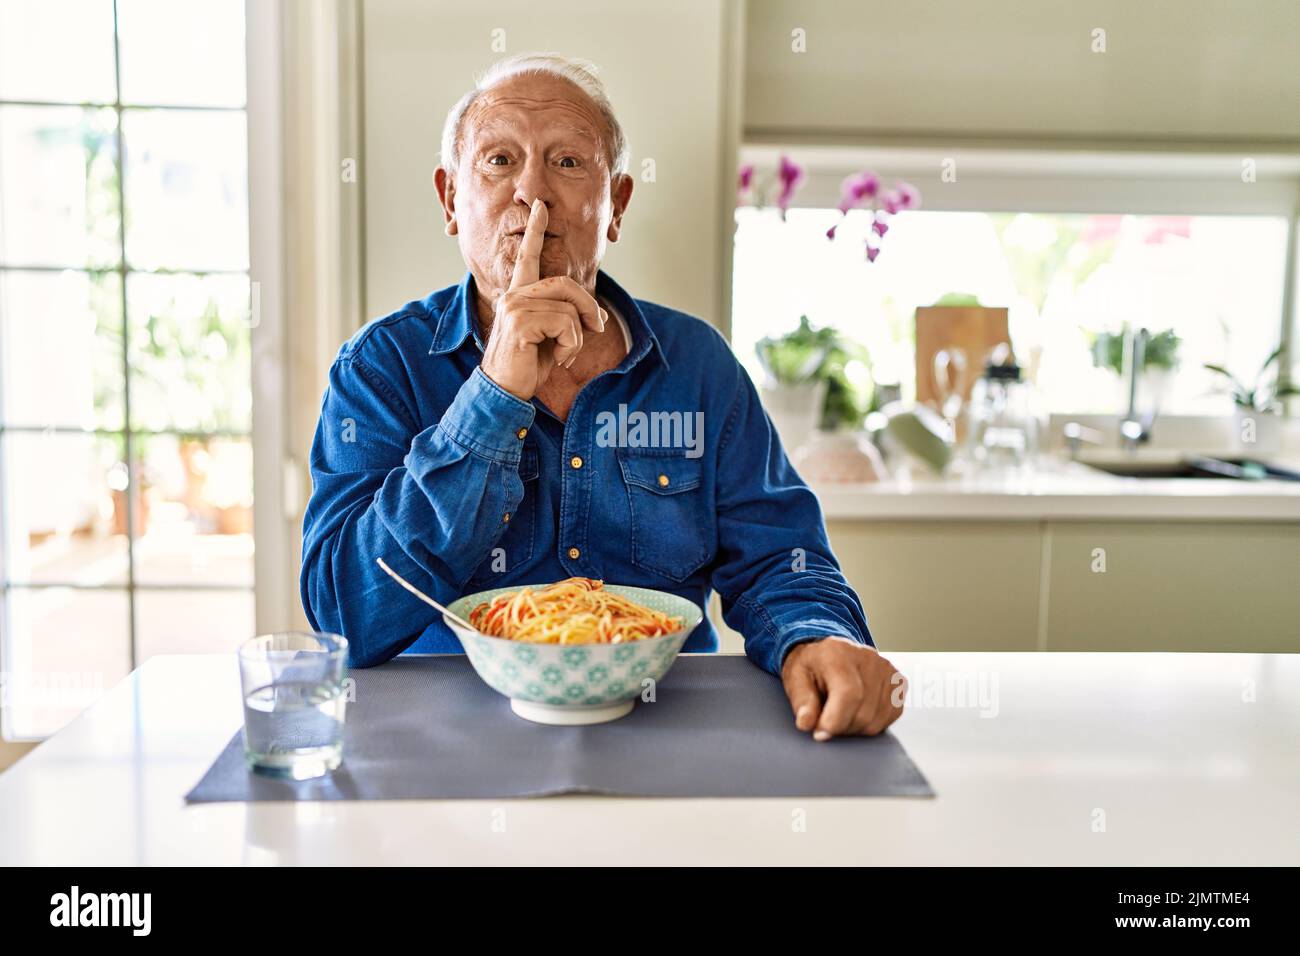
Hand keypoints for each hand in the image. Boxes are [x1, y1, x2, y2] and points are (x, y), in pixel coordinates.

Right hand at [479, 198, 606, 399]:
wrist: (504, 391)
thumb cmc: (526, 367)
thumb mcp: (553, 339)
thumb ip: (569, 320)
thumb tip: (598, 316)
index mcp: (518, 295)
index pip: (528, 257)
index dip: (536, 231)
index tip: (540, 207)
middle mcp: (514, 294)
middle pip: (565, 285)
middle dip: (589, 307)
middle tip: (598, 328)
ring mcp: (515, 306)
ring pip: (569, 308)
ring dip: (577, 337)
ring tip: (563, 354)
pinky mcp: (521, 321)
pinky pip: (566, 324)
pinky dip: (571, 346)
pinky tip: (556, 359)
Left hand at [781, 637, 905, 739]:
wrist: (828, 652)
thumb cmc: (811, 666)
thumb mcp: (795, 678)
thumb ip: (801, 701)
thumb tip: (807, 723)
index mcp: (839, 653)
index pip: (849, 694)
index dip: (835, 721)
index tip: (820, 733)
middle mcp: (869, 658)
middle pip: (864, 713)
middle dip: (841, 728)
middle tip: (825, 722)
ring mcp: (887, 670)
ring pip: (877, 720)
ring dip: (856, 728)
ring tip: (840, 714)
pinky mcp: (899, 682)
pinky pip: (890, 717)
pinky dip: (872, 723)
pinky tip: (857, 711)